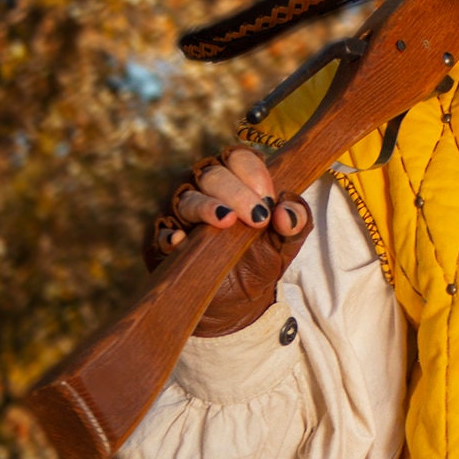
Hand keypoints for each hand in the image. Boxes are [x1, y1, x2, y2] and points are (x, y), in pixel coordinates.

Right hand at [145, 145, 310, 337]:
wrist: (239, 301)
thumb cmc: (260, 259)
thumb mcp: (286, 242)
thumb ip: (297, 222)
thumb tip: (288, 214)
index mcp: (236, 180)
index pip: (238, 158)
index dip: (253, 173)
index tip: (269, 200)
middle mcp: (205, 191)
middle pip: (212, 175)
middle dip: (236, 193)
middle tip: (258, 218)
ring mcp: (182, 215)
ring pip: (187, 199)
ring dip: (206, 207)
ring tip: (225, 220)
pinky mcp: (165, 243)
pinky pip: (161, 234)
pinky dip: (170, 236)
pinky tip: (180, 241)